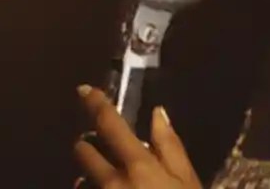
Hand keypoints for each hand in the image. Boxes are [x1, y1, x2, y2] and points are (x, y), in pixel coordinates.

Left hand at [73, 85, 202, 188]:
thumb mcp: (187, 180)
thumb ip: (170, 146)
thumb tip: (157, 113)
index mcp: (138, 165)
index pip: (110, 125)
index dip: (95, 104)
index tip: (83, 90)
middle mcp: (111, 182)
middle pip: (83, 152)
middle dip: (86, 145)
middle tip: (96, 148)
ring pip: (81, 178)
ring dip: (89, 175)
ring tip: (108, 181)